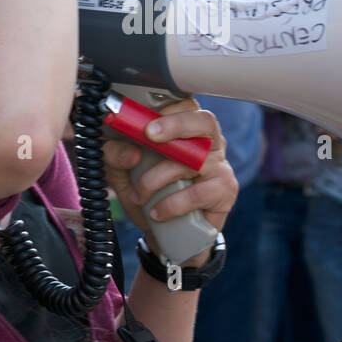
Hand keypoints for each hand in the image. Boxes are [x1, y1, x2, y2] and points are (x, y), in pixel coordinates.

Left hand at [101, 97, 237, 265]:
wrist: (168, 236)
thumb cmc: (150, 194)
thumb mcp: (122, 172)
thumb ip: (116, 156)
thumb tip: (129, 151)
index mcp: (187, 129)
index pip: (188, 105)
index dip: (170, 108)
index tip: (146, 118)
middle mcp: (210, 142)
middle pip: (205, 121)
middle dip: (176, 125)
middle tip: (150, 134)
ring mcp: (220, 166)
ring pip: (194, 160)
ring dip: (158, 177)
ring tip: (140, 194)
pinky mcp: (225, 192)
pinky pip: (198, 192)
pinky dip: (172, 203)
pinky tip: (157, 211)